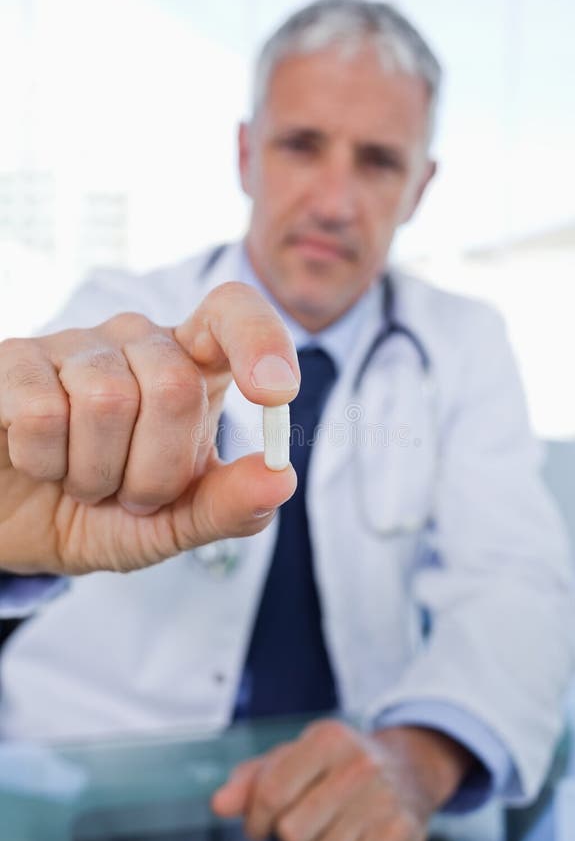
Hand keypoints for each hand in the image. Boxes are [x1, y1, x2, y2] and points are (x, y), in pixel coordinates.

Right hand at [0, 283, 298, 573]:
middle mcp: (137, 343)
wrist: (16, 527)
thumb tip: (283, 479)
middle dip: (156, 472)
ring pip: (107, 400)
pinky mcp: (13, 360)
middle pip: (175, 387)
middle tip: (128, 495)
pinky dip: (46, 463)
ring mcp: (73, 345)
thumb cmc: (104, 514)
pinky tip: (38, 462)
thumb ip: (230, 505)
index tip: (277, 395)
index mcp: (191, 367)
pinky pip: (43, 412)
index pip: (233, 313)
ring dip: (96, 474)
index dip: (260, 342)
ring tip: (81, 480)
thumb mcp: (173, 523)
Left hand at [211, 719, 471, 840]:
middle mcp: (359, 763)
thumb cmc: (335, 765)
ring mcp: (383, 797)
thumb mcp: (293, 758)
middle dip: (290, 833)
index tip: (258, 823)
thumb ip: (251, 780)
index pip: (271, 792)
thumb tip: (218, 804)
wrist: (407, 770)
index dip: (256, 818)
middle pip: (292, 831)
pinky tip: (354, 839)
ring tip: (334, 824)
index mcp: (326, 738)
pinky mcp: (401, 831)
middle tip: (305, 818)